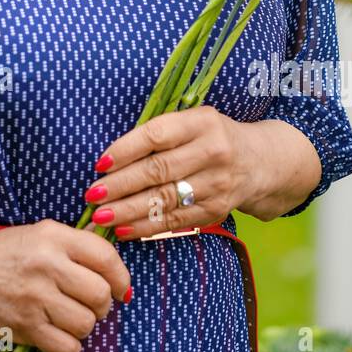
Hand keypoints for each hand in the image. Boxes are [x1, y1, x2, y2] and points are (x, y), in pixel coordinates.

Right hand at [0, 219, 131, 351]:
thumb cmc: (7, 252)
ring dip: (84, 324)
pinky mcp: (24, 327)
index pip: (106, 258)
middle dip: (102, 304)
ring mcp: (34, 298)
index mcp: (53, 237)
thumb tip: (117, 266)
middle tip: (89, 303)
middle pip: (100, 295)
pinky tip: (59, 333)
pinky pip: (67, 347)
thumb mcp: (42, 234)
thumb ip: (78, 245)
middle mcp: (46, 266)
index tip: (119, 288)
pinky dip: (69, 345)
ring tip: (70, 316)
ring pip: (85, 324)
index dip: (121, 277)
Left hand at [83, 106, 256, 241]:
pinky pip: (176, 221)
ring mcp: (217, 183)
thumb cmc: (210, 138)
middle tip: (93, 195)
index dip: (126, 150)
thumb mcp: (192, 122)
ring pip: (165, 199)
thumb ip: (159, 134)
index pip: (157, 135)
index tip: (100, 164)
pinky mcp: (216, 210)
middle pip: (159, 170)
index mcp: (202, 122)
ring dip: (128, 210)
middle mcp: (213, 152)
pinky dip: (146, 227)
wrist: (259, 163)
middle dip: (121, 185)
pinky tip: (123, 230)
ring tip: (101, 216)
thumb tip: (109, 158)